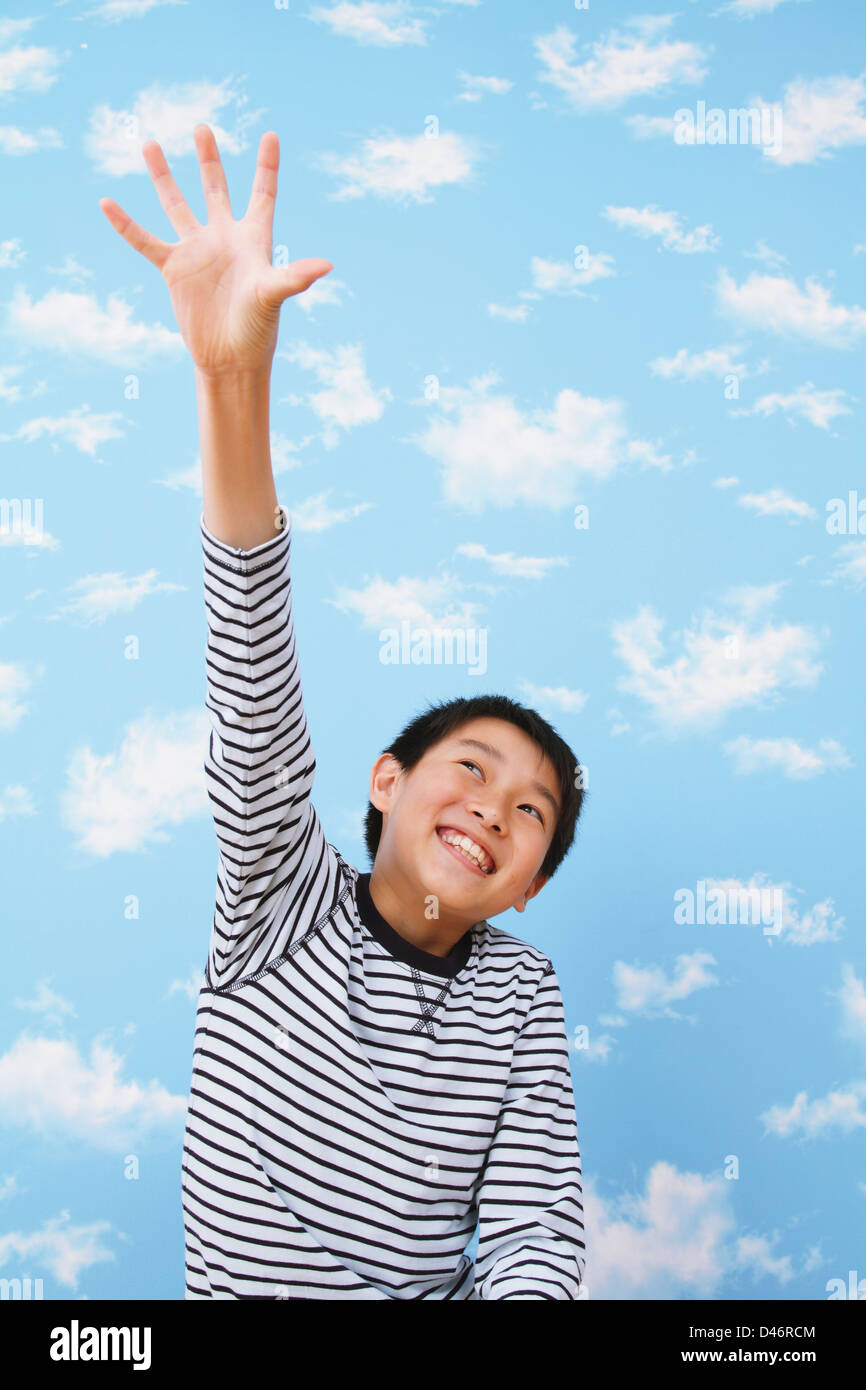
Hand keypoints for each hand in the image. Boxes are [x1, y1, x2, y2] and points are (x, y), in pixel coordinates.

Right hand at [98, 124, 332, 377]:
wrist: (229, 359)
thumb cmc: (258, 329)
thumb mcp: (274, 296)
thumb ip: (294, 276)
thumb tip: (327, 265)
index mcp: (253, 239)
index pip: (263, 194)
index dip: (267, 166)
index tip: (270, 134)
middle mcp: (224, 238)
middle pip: (216, 189)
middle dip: (209, 159)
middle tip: (202, 128)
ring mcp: (197, 251)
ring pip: (176, 204)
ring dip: (163, 176)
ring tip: (149, 144)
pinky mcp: (173, 269)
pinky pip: (144, 241)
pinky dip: (126, 224)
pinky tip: (106, 202)